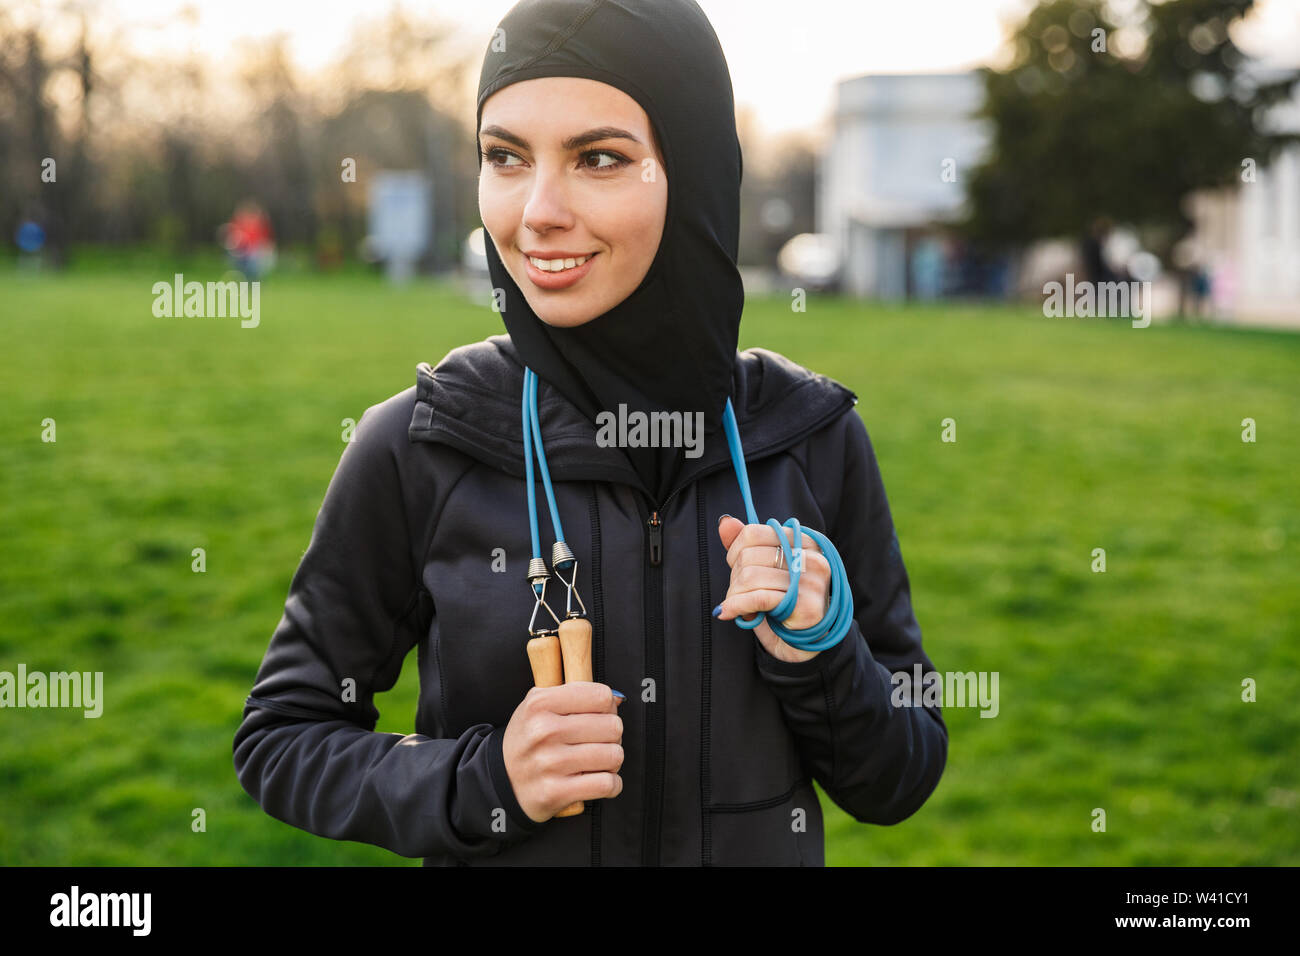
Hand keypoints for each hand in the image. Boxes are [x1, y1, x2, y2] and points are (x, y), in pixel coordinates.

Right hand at [501, 682, 624, 822]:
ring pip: (613, 756)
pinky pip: (606, 784)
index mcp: (540, 704)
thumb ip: (575, 694)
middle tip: (598, 742)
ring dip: (612, 761)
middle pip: (612, 726)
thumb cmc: (528, 739)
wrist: (500, 779)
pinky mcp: (556, 792)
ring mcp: (550, 763)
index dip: (608, 707)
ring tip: (597, 762)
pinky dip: (611, 784)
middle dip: (612, 736)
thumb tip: (617, 700)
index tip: (600, 716)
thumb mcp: (538, 705)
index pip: (601, 696)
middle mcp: (544, 731)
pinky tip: (600, 780)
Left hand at [716, 516, 828, 663]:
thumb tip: (725, 521)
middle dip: (735, 578)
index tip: (737, 569)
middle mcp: (812, 557)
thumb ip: (745, 546)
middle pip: (749, 556)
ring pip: (751, 577)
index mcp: (804, 541)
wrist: (807, 643)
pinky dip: (737, 605)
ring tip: (738, 606)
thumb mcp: (765, 571)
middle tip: (739, 594)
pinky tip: (727, 612)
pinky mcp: (807, 605)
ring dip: (735, 595)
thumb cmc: (785, 603)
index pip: (754, 533)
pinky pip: (759, 598)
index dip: (735, 552)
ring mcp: (812, 581)